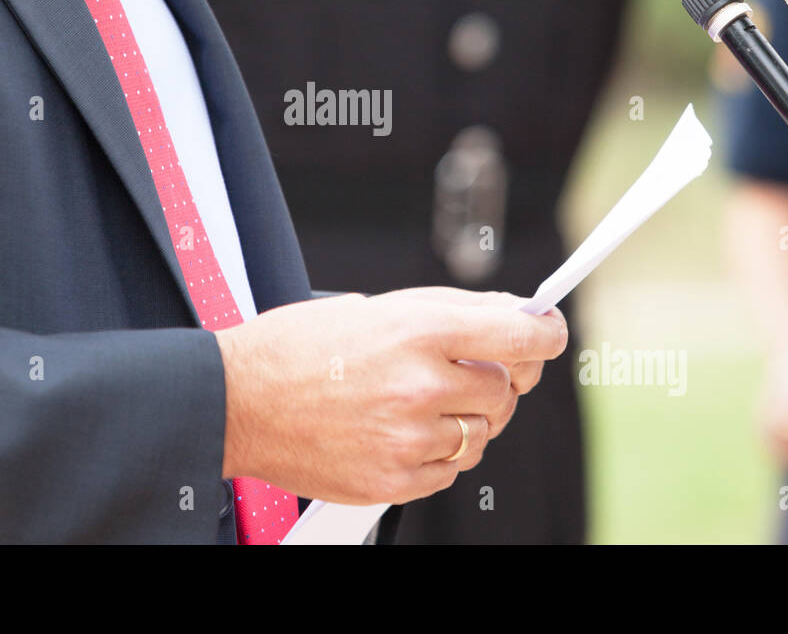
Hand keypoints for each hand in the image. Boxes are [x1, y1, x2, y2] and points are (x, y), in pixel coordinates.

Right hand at [215, 287, 567, 505]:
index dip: (545, 335)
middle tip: (462, 371)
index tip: (548, 335)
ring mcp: (409, 438)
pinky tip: (400, 430)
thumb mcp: (375, 306)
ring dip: (464, 418)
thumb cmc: (300, 347)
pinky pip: (451, 470)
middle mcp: (420, 384)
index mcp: (418, 330)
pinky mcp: (396, 480)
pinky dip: (438, 452)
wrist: (239, 402)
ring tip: (415, 402)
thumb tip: (513, 317)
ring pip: (482, 434)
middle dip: (494, 379)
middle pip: (506, 391)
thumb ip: (451, 311)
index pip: (520, 338)